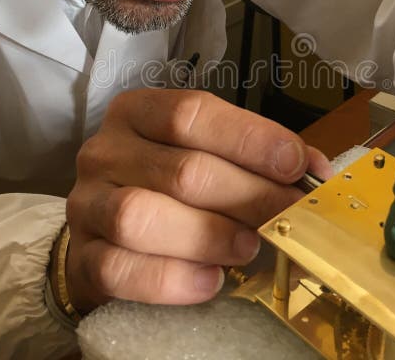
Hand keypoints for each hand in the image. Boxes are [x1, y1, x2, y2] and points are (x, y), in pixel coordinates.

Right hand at [65, 89, 330, 310]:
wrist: (106, 232)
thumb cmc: (166, 186)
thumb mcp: (205, 154)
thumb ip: (252, 156)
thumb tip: (312, 169)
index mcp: (138, 112)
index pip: (192, 113)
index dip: (250, 139)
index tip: (296, 165)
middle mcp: (106, 151)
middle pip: (181, 170)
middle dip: (248, 196)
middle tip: (287, 216)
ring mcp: (87, 204)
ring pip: (142, 217)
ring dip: (208, 235)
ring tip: (248, 247)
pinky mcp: (81, 257)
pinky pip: (120, 269)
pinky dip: (171, 278)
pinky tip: (210, 281)